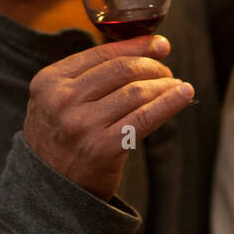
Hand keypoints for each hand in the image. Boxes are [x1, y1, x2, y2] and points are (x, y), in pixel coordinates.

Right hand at [23, 36, 193, 201]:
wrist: (50, 190)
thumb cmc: (61, 140)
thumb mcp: (56, 102)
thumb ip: (86, 78)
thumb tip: (140, 53)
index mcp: (50, 81)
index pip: (102, 53)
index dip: (137, 45)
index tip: (160, 44)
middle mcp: (63, 100)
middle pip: (122, 70)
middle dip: (153, 66)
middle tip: (168, 71)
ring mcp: (82, 125)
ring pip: (136, 92)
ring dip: (164, 85)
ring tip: (176, 86)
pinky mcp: (102, 148)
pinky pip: (145, 118)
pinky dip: (169, 103)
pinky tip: (183, 95)